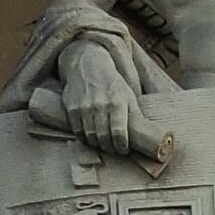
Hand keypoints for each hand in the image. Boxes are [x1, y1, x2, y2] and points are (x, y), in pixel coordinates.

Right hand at [59, 40, 146, 159]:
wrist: (87, 64)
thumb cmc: (112, 83)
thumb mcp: (128, 95)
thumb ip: (134, 115)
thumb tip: (143, 137)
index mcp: (118, 102)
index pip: (119, 133)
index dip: (121, 146)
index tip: (124, 150)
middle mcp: (100, 105)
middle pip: (104, 138)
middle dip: (110, 148)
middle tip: (114, 150)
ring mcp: (84, 107)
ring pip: (90, 137)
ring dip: (97, 145)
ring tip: (103, 145)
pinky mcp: (71, 109)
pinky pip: (78, 131)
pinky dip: (84, 138)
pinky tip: (91, 137)